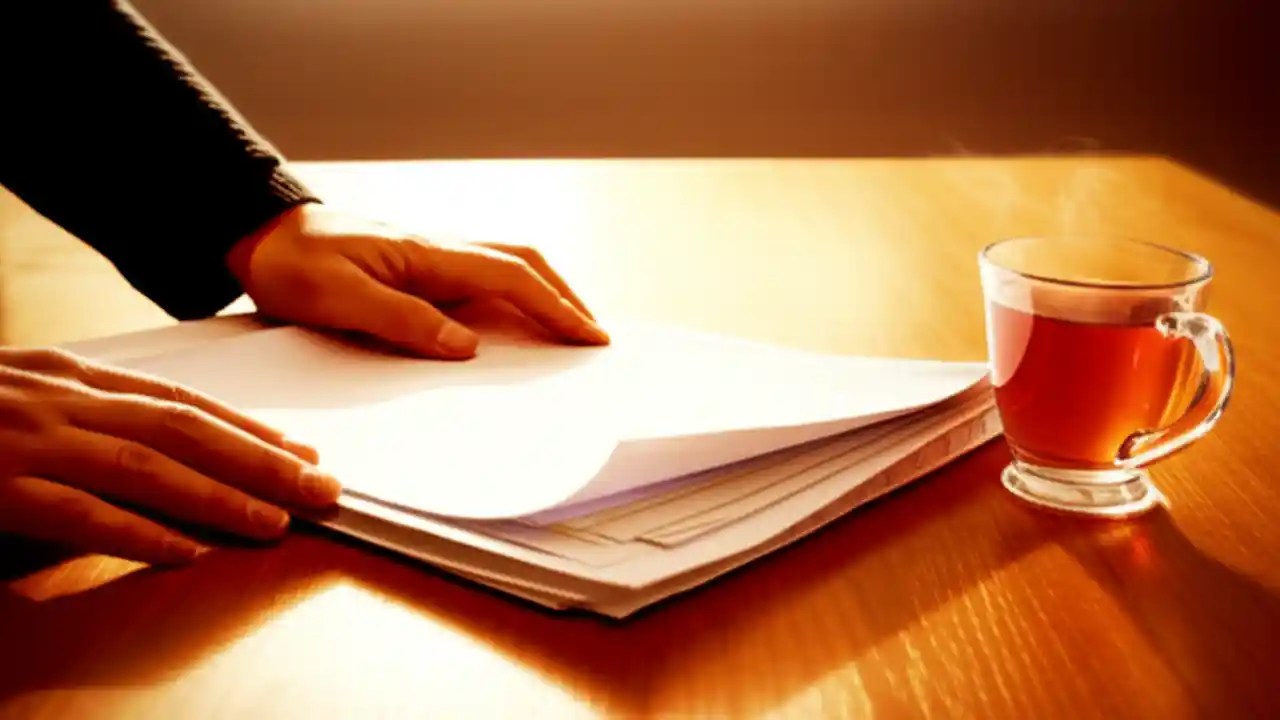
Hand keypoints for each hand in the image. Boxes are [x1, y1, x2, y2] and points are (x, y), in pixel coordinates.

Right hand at [0, 348, 340, 564]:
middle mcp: (62, 399)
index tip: (302, 451)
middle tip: (321, 487)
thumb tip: (152, 446)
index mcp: (71, 375)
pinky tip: (186, 551)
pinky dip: (137, 532)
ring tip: (276, 521)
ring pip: (146, 465)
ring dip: (219, 496)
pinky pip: (77, 513)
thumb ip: (81, 414)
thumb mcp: (17, 393)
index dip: (247, 428)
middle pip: (183, 428)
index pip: (179, 400)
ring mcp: (30, 441)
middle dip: (260, 459)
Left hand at [227, 203, 609, 358]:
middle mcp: (438, 250)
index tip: (587, 336)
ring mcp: (430, 258)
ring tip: (567, 330)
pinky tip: (514, 325)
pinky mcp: (418, 271)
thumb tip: (466, 347)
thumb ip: (403, 320)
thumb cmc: (291, 264)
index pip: (510, 276)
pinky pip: (479, 282)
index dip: (554, 307)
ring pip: (505, 268)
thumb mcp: (337, 298)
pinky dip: (512, 299)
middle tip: (595, 335)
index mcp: (427, 253)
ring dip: (544, 294)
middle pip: (522, 262)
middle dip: (565, 297)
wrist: (259, 236)